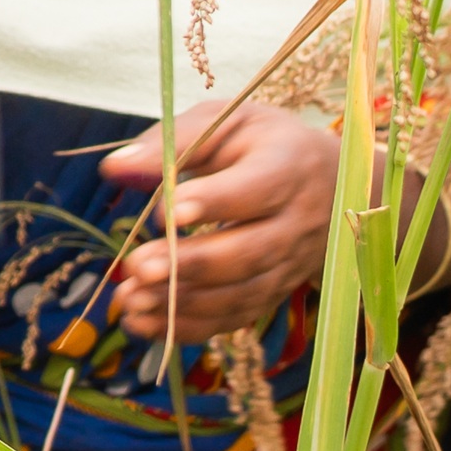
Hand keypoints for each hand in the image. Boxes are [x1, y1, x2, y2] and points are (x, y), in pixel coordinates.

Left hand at [94, 101, 341, 340]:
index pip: (258, 189)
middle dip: (191, 265)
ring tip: (131, 301)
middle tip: (137, 268)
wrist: (335, 185)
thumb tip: (114, 168)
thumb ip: (171, 143)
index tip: (167, 214)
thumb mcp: (225, 123)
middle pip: (249, 252)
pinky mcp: (277, 291)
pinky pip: (237, 316)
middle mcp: (298, 222)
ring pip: (242, 293)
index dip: (214, 203)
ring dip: (184, 304)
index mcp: (288, 166)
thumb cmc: (263, 144)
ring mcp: (291, 264)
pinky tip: (144, 323)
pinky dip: (190, 326)